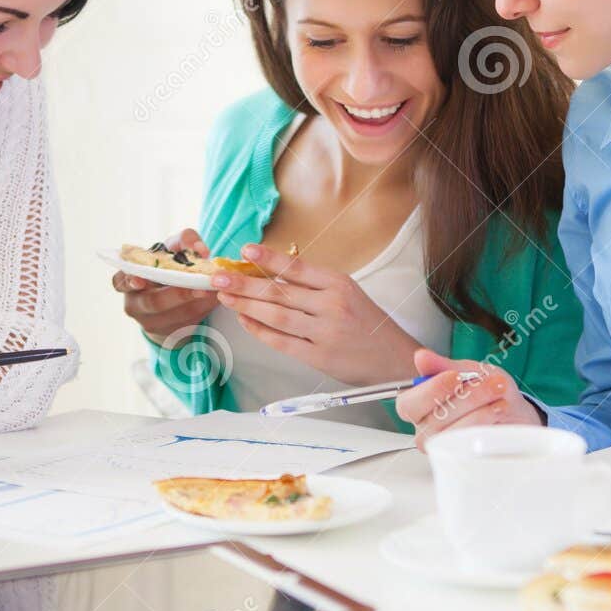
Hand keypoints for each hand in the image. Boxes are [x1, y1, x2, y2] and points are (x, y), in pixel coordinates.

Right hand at [115, 227, 219, 343]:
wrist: (174, 296)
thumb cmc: (169, 266)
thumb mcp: (173, 249)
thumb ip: (184, 241)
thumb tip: (199, 248)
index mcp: (129, 280)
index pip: (120, 282)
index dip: (128, 281)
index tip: (139, 281)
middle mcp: (135, 304)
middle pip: (153, 302)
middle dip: (177, 294)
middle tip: (200, 287)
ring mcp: (151, 322)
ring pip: (175, 315)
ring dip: (195, 303)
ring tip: (212, 291)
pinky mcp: (169, 333)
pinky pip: (187, 323)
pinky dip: (202, 311)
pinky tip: (213, 300)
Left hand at [211, 243, 420, 385]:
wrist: (393, 358)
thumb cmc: (368, 323)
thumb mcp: (349, 293)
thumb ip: (315, 284)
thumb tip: (273, 275)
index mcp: (339, 284)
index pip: (296, 267)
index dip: (268, 259)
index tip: (244, 251)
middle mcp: (332, 305)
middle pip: (280, 292)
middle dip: (244, 284)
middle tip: (218, 277)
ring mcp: (324, 332)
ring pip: (277, 316)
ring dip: (247, 306)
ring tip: (224, 297)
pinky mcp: (319, 357)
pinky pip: (282, 342)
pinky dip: (261, 331)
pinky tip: (245, 322)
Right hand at [395, 348, 542, 450]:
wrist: (513, 412)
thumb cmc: (484, 391)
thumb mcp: (467, 371)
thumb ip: (443, 365)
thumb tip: (421, 357)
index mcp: (417, 405)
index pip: (408, 404)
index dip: (431, 390)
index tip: (456, 376)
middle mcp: (425, 429)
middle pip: (434, 419)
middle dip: (467, 397)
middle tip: (491, 383)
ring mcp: (443, 447)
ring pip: (453, 433)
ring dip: (481, 411)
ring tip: (499, 396)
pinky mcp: (462, 458)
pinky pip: (470, 446)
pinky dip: (487, 425)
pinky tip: (498, 412)